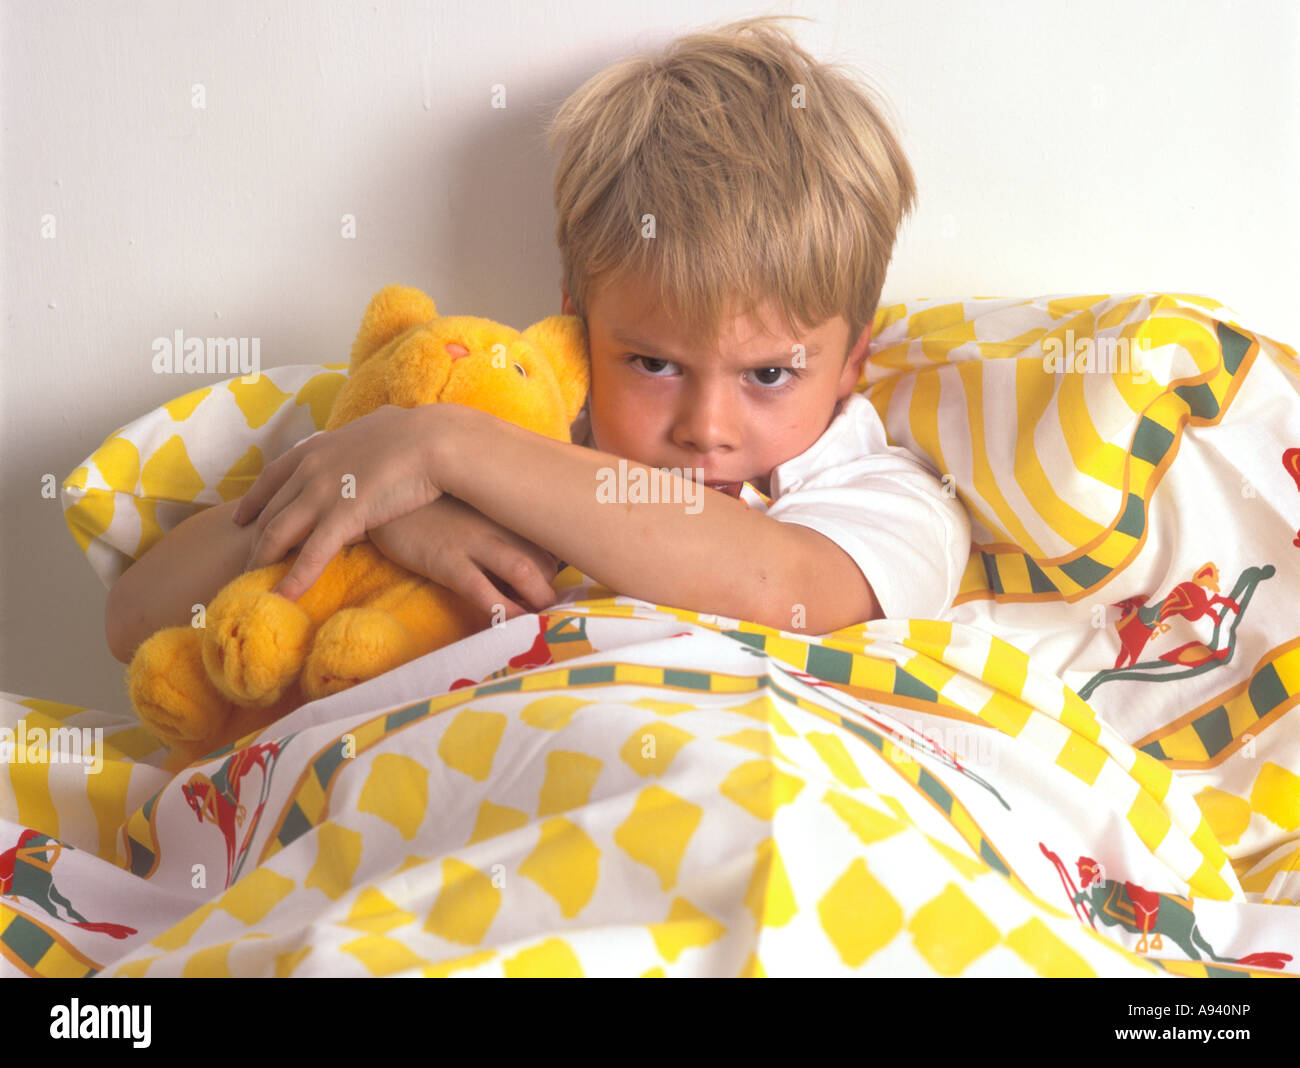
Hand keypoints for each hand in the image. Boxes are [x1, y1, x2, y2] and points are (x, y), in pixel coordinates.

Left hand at [233, 404, 442, 598]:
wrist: (435, 439)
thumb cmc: (419, 432)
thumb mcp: (382, 424)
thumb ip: (370, 430)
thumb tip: (382, 420)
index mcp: (319, 448)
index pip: (273, 476)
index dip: (254, 500)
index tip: (241, 518)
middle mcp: (310, 470)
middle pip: (270, 511)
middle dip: (254, 541)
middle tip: (245, 564)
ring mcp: (322, 493)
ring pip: (279, 534)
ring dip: (263, 562)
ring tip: (254, 585)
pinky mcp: (342, 518)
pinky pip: (311, 555)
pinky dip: (294, 579)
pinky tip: (283, 597)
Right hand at [369, 496, 558, 618]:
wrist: (380, 493)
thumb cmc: (431, 506)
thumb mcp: (472, 509)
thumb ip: (499, 527)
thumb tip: (521, 565)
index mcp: (506, 509)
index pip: (550, 544)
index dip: (555, 575)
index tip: (552, 595)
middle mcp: (499, 522)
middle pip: (546, 562)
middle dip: (550, 594)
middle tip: (547, 618)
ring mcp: (474, 541)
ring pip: (524, 573)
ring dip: (538, 603)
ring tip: (539, 625)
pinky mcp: (448, 560)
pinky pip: (484, 591)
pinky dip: (502, 611)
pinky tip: (508, 627)